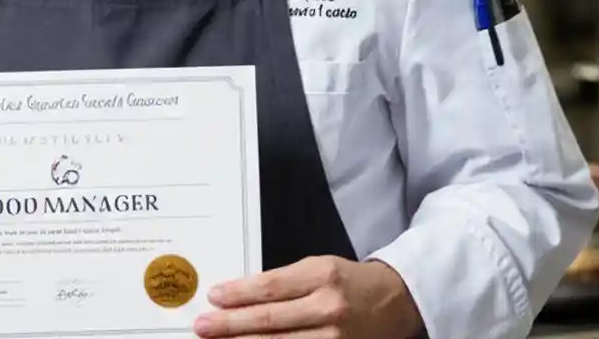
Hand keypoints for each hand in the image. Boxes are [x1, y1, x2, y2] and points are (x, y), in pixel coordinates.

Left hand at [194, 257, 422, 338]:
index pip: (270, 287)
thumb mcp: (318, 267)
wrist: (394, 302)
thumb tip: (239, 296)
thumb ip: (282, 281)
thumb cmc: (349, 282)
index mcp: (322, 276)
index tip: (214, 297)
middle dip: (230, 325)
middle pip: (270, 320)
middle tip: (203, 325)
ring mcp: (335, 338)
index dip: (238, 294)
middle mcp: (329, 308)